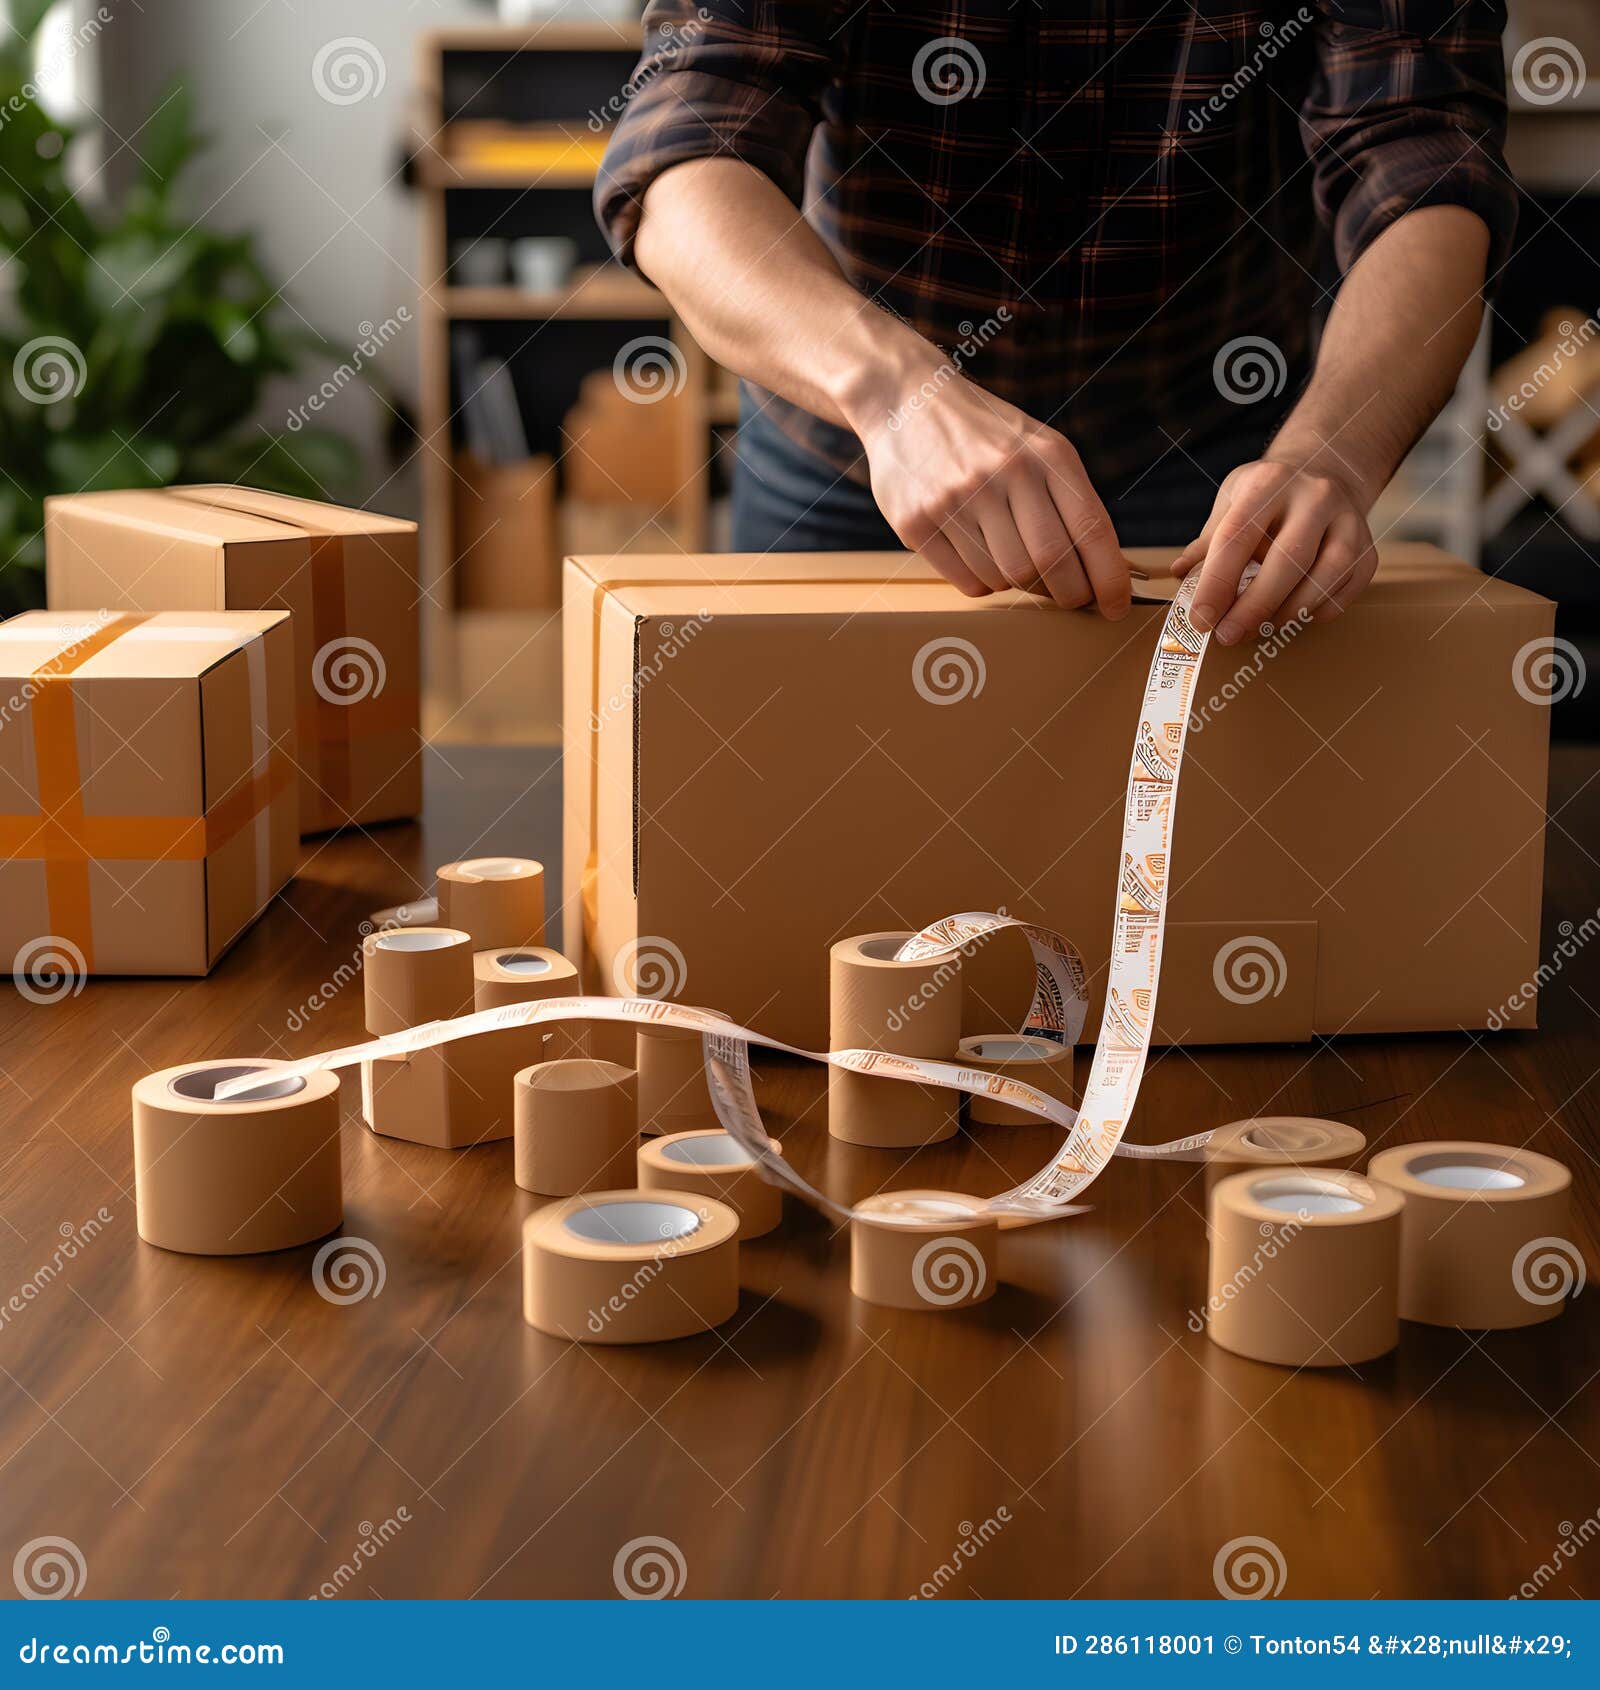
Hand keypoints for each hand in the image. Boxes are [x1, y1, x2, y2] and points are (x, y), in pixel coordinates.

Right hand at [849, 363, 1134, 617]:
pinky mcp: (918, 521)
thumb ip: (1070, 501)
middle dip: (1067, 594)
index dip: (1109, 579)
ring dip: (1016, 583)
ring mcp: (957, 497)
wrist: (907, 401)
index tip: (1115, 607)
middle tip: (1068, 598)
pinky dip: (982, 582)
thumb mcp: (1038, 447)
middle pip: (1049, 564)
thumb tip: (1104, 572)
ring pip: (1006, 577)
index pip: (1090, 530)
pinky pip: (968, 582)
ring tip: (1008, 555)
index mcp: (1046, 454)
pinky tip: (977, 554)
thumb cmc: (985, 435)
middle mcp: (1004, 472)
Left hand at [1171, 457, 1378, 642]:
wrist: (1326, 469)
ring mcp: (1349, 521)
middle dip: (1253, 607)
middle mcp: (1316, 496)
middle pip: (1287, 561)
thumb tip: (1179, 576)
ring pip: (1324, 578)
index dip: (1216, 584)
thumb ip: (1207, 542)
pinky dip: (1315, 613)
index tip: (1201, 620)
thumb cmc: (1267, 497)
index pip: (1237, 537)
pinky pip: (1343, 592)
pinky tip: (1290, 617)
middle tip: (1227, 637)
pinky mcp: (1369, 548)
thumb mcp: (1232, 502)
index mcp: (1270, 482)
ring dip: (1285, 614)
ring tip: (1257, 630)